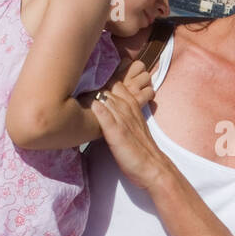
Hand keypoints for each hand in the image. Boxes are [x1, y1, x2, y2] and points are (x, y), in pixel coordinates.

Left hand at [91, 72, 169, 191]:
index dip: (105, 76)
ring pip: (109, 99)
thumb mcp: (132, 125)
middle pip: (111, 87)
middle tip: (83, 68)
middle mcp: (127, 110)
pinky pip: (108, 119)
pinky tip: (92, 104)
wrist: (153, 168)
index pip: (117, 84)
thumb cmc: (140, 150)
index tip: (92, 67)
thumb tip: (102, 103)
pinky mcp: (118, 134)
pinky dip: (100, 111)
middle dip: (98, 77)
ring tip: (81, 79)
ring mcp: (123, 121)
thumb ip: (120, 113)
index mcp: (131, 107)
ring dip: (96, 90)